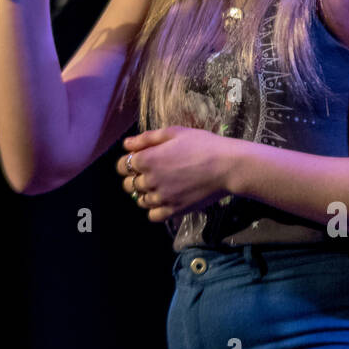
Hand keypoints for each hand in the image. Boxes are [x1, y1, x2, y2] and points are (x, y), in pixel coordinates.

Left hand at [116, 126, 236, 222]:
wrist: (227, 166)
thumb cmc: (202, 145)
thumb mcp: (174, 133)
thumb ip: (146, 138)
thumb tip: (127, 144)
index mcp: (147, 160)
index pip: (122, 166)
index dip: (128, 162)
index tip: (139, 159)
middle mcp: (149, 181)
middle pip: (128, 184)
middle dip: (135, 177)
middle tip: (152, 171)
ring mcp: (161, 198)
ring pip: (140, 200)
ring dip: (145, 193)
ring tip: (162, 184)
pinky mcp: (174, 210)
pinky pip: (153, 215)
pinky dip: (155, 209)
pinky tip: (165, 199)